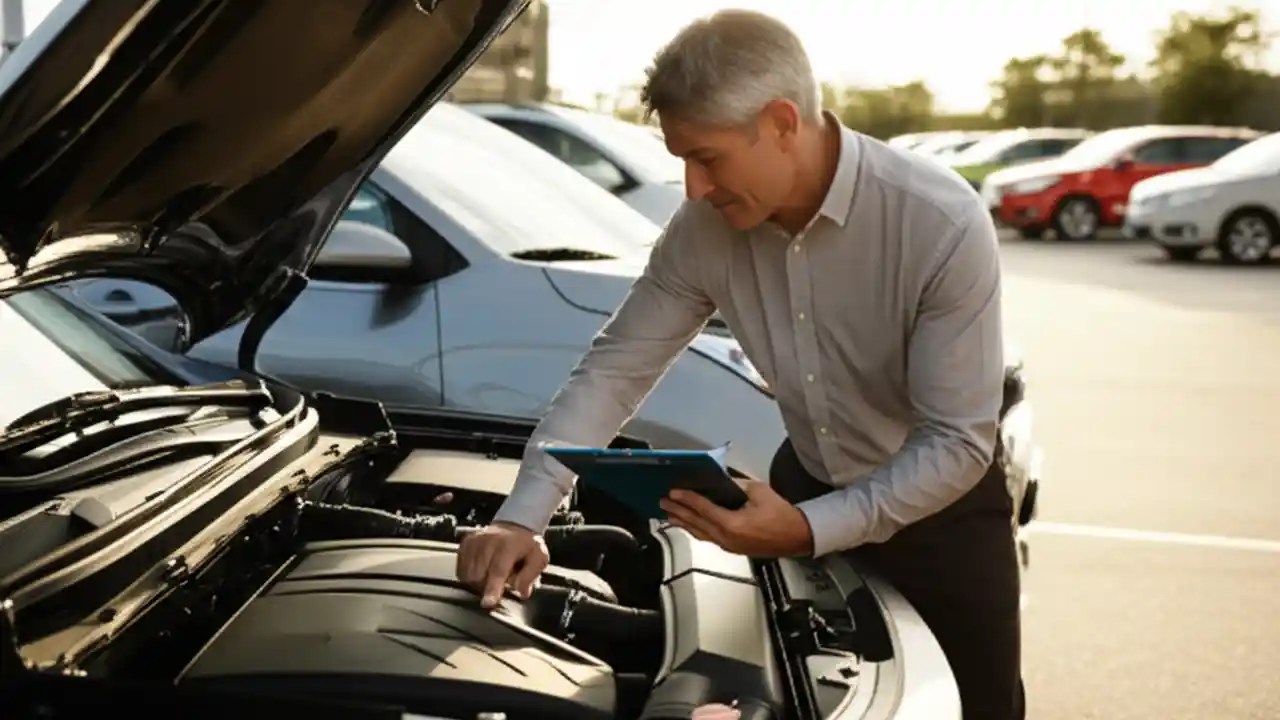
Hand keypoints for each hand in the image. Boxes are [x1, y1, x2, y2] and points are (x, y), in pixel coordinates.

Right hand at [456, 521, 549, 607]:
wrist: (514, 526)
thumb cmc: (526, 546)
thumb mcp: (539, 558)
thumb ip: (531, 576)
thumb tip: (522, 592)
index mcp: (509, 545)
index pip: (498, 570)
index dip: (493, 588)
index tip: (488, 603)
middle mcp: (488, 541)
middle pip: (480, 577)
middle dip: (488, 586)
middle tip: (501, 582)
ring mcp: (474, 541)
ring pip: (469, 575)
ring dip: (479, 582)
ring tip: (492, 574)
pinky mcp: (465, 543)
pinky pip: (461, 570)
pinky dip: (470, 576)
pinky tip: (481, 571)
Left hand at [659, 480, 813, 556]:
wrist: (797, 537)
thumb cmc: (781, 514)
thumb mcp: (759, 491)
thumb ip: (735, 485)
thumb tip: (718, 480)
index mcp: (732, 524)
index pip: (703, 509)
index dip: (686, 499)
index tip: (673, 491)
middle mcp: (726, 538)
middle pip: (696, 523)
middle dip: (678, 511)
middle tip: (663, 501)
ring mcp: (728, 546)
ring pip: (699, 533)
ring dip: (683, 522)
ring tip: (668, 514)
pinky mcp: (731, 548)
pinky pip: (707, 538)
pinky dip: (695, 529)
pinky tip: (688, 525)